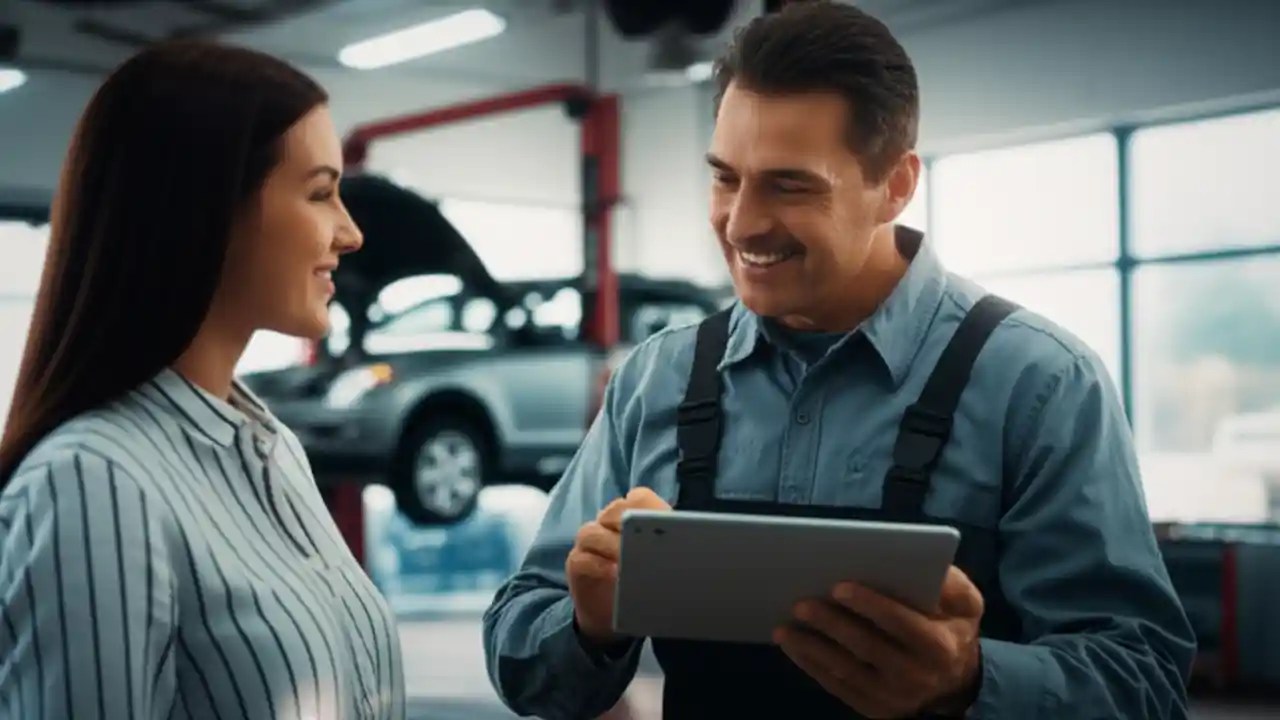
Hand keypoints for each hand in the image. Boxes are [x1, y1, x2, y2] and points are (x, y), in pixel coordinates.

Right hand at [565, 487, 670, 645]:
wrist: (616, 616)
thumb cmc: (647, 584)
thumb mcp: (665, 565)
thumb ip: (673, 549)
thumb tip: (702, 546)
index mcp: (633, 515)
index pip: (638, 498)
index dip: (649, 510)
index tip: (668, 527)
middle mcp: (608, 523)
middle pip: (614, 511)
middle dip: (631, 526)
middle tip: (648, 545)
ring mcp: (590, 542)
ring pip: (594, 532)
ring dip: (614, 546)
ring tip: (632, 562)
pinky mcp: (577, 563)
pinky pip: (583, 559)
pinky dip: (601, 566)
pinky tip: (617, 576)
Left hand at [775, 566, 983, 718]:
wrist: (955, 679)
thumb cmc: (952, 627)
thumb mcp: (965, 602)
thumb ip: (950, 583)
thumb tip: (924, 564)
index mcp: (939, 646)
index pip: (900, 623)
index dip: (869, 604)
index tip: (838, 586)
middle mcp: (916, 677)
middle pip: (867, 647)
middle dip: (832, 624)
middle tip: (800, 604)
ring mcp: (893, 698)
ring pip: (846, 670)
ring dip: (812, 648)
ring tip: (784, 627)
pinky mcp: (874, 708)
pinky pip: (837, 687)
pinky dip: (811, 666)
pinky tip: (793, 645)